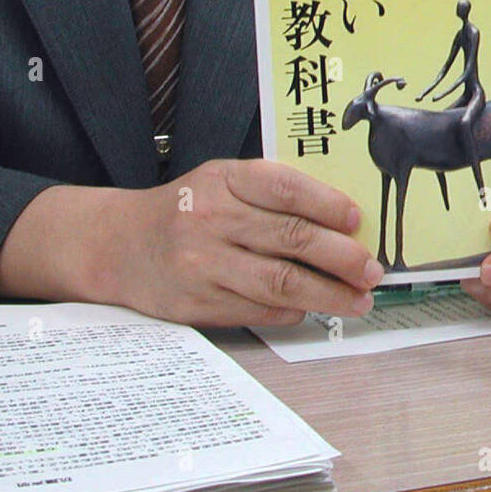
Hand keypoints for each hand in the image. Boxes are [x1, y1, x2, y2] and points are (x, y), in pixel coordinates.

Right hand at [120, 159, 385, 326]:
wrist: (118, 245)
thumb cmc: (187, 209)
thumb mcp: (222, 182)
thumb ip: (271, 195)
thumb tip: (341, 221)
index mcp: (224, 180)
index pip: (286, 188)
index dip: (328, 204)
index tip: (358, 219)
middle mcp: (212, 220)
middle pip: (292, 238)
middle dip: (342, 257)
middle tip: (372, 270)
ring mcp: (203, 264)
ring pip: (280, 282)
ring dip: (328, 294)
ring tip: (358, 299)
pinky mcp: (198, 303)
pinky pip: (258, 309)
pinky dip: (292, 311)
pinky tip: (312, 309)